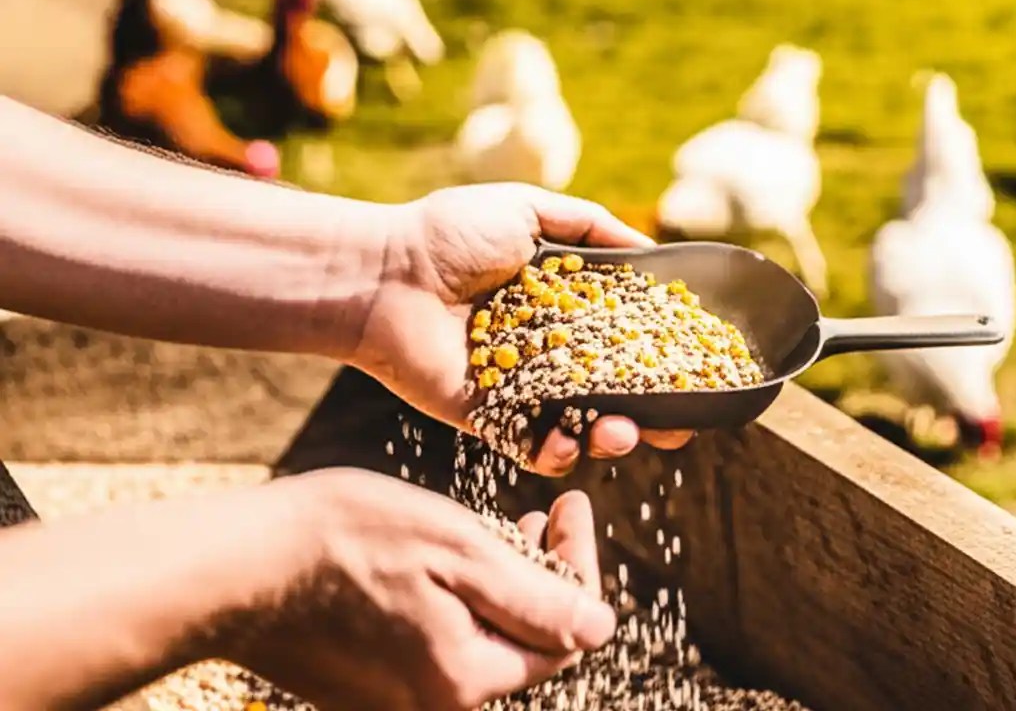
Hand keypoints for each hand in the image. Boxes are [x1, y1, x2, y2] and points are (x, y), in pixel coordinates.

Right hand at [223, 469, 614, 710]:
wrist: (233, 569)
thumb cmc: (344, 542)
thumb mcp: (457, 550)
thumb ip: (535, 598)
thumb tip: (599, 628)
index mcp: (465, 679)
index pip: (563, 636)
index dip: (580, 567)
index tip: (572, 506)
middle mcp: (433, 708)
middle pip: (521, 644)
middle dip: (543, 576)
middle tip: (542, 513)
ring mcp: (394, 705)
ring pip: (479, 643)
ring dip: (500, 588)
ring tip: (499, 529)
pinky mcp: (363, 693)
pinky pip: (434, 651)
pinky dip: (455, 605)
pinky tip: (442, 561)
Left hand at [353, 183, 692, 474]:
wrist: (384, 272)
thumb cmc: (450, 233)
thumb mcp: (528, 210)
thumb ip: (591, 228)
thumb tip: (650, 250)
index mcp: (566, 309)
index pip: (629, 341)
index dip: (665, 361)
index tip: (699, 373)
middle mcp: (551, 353)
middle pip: (618, 394)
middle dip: (653, 416)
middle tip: (676, 427)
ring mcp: (522, 390)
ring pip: (583, 428)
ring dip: (612, 438)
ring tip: (621, 432)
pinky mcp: (490, 419)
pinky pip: (532, 449)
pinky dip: (555, 451)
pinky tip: (566, 439)